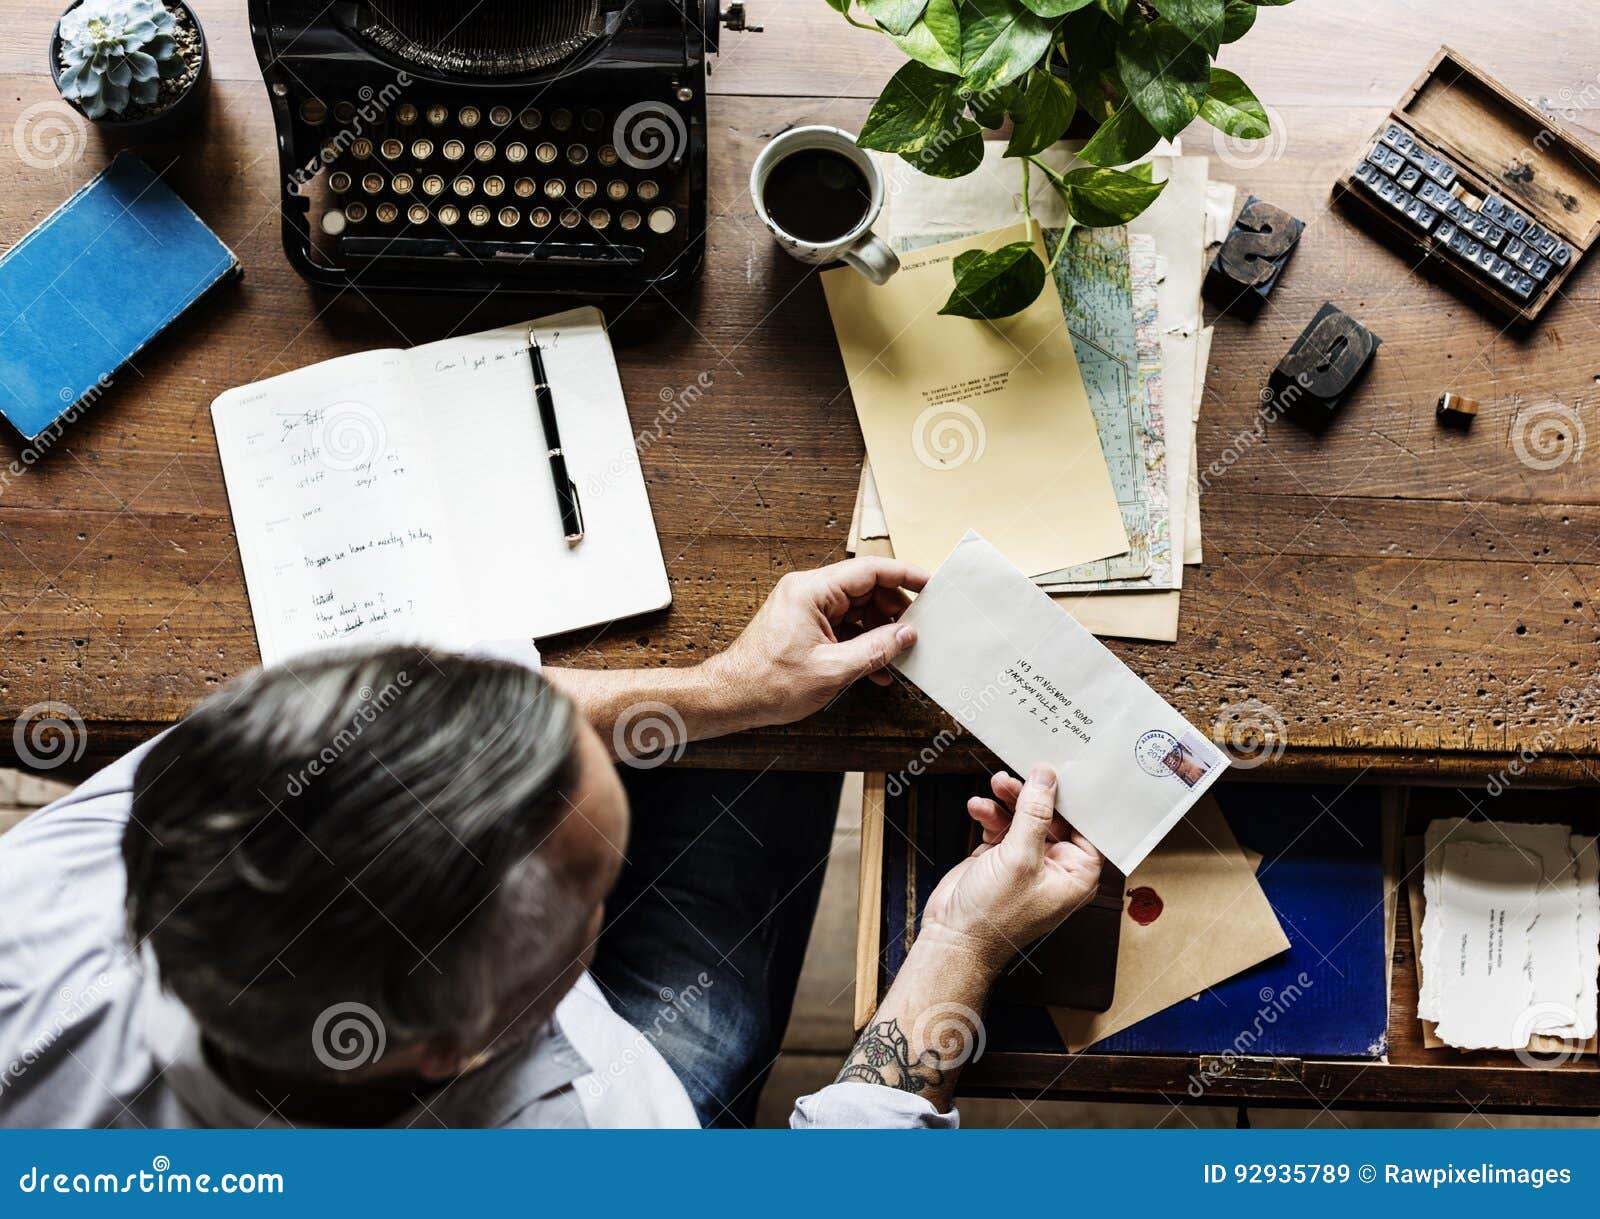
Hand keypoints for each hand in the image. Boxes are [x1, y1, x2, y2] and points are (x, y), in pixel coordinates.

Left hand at [704, 557, 928, 728]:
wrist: (730, 698)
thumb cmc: (768, 683)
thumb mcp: (832, 669)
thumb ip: (875, 649)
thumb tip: (906, 635)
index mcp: (811, 590)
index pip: (868, 570)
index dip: (903, 575)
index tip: (929, 584)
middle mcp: (808, 592)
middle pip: (865, 589)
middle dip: (894, 611)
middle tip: (917, 631)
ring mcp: (805, 608)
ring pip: (856, 609)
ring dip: (879, 632)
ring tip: (898, 656)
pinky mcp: (804, 626)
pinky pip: (843, 626)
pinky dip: (861, 643)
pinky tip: (876, 668)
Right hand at [920, 766, 1103, 973]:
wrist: (953, 938)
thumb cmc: (995, 916)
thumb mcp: (1020, 857)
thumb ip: (1035, 813)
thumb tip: (1046, 778)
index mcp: (1075, 875)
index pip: (1087, 827)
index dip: (1077, 800)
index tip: (1066, 771)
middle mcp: (1055, 867)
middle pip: (1052, 817)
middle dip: (1034, 795)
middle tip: (1022, 772)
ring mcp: (1026, 862)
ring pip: (1024, 818)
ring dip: (1009, 800)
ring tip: (996, 784)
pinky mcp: (1000, 859)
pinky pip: (1001, 826)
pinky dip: (990, 814)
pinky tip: (978, 807)